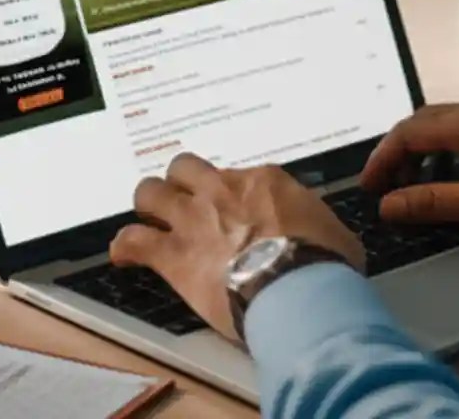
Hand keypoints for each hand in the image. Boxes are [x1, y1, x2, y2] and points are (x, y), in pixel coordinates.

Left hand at [109, 153, 364, 341]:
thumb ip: (315, 224)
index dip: (229, 193)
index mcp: (262, 182)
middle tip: (183, 204)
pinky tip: (125, 255)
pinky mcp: (174, 255)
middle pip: (183, 169)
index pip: (233, 174)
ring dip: (149, 206)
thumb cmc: (323, 263)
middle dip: (180, 184)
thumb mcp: (333, 231)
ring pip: (150, 193)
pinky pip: (134, 241)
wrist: (299, 289)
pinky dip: (126, 247)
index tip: (233, 209)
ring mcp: (193, 220)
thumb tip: (321, 236)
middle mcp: (221, 192)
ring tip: (150, 221)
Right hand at [360, 100, 458, 234]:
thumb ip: (432, 202)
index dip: (383, 159)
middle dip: (400, 153)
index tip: (370, 186)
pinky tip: (452, 178)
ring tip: (416, 185)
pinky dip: (448, 153)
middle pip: (425, 122)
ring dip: (424, 153)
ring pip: (447, 127)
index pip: (410, 131)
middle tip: (387, 186)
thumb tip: (389, 205)